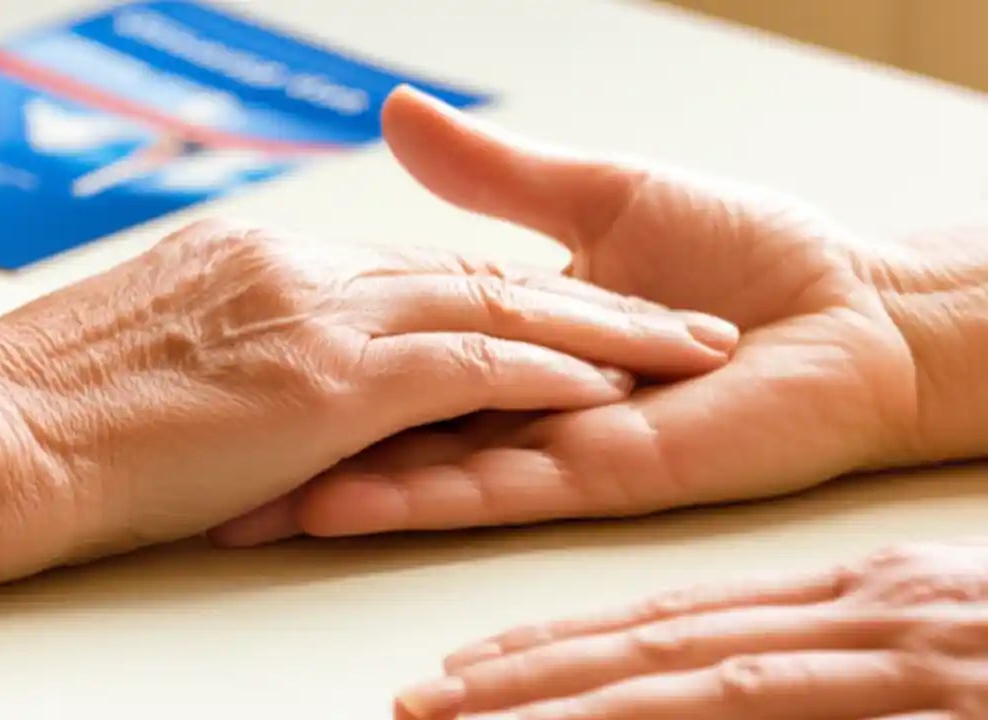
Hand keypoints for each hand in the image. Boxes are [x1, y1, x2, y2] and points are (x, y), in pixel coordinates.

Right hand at [0, 219, 734, 558]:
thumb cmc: (54, 401)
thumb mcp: (154, 341)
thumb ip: (234, 334)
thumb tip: (265, 361)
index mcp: (269, 262)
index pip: (411, 273)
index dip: (494, 289)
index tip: (561, 302)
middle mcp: (306, 271)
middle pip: (477, 275)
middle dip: (585, 293)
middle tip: (673, 306)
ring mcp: (319, 317)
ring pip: (494, 309)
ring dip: (597, 327)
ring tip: (687, 341)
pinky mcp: (328, 378)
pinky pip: (467, 366)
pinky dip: (542, 370)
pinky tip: (611, 381)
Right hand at [211, 86, 987, 545]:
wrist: (853, 310)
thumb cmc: (736, 246)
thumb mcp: (596, 193)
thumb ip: (492, 175)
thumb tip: (398, 110)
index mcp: (496, 320)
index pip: (391, 324)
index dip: (317, 334)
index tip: (234, 345)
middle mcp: (502, 383)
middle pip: (385, 402)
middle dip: (295, 431)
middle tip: (197, 439)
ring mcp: (534, 433)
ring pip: (414, 452)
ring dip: (324, 480)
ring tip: (236, 499)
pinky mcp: (580, 477)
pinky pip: (480, 478)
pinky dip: (407, 493)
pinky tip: (326, 503)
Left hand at [395, 539, 987, 718]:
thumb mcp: (938, 651)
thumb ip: (832, 671)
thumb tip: (724, 692)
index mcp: (851, 602)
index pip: (673, 621)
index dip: (563, 646)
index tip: (470, 675)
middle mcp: (856, 614)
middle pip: (653, 638)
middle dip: (524, 674)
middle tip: (416, 699)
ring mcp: (895, 648)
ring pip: (690, 672)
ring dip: (560, 697)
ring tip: (447, 714)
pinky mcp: (927, 684)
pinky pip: (770, 707)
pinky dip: (664, 716)